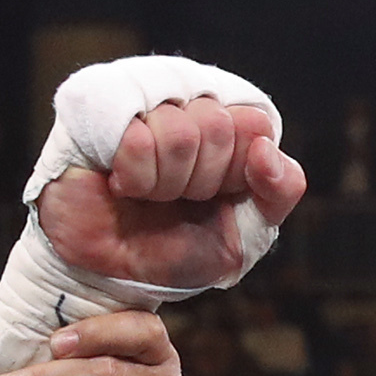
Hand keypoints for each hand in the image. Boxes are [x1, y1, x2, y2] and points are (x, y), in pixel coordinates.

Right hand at [35, 95, 303, 296]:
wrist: (117, 278)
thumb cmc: (179, 249)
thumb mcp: (251, 230)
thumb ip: (280, 188)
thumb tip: (264, 146)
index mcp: (226, 119)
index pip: (255, 122)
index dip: (236, 172)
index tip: (215, 194)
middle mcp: (184, 98)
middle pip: (216, 124)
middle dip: (199, 181)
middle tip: (174, 198)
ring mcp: (139, 97)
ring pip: (177, 130)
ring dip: (165, 182)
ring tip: (145, 192)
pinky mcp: (95, 107)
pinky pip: (136, 138)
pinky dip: (135, 176)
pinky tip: (121, 183)